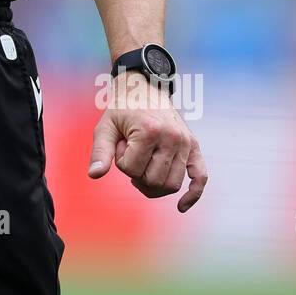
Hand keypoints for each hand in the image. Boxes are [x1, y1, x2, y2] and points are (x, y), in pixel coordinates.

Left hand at [88, 72, 207, 211]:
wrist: (143, 88)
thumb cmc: (121, 109)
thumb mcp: (105, 127)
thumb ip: (100, 151)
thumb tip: (94, 175)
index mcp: (149, 131)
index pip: (132, 170)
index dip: (121, 163)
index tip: (121, 145)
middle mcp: (172, 137)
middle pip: (154, 181)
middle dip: (137, 174)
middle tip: (131, 155)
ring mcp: (186, 142)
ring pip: (171, 184)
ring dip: (154, 183)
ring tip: (144, 165)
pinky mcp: (194, 146)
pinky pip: (200, 176)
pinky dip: (193, 194)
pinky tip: (182, 206)